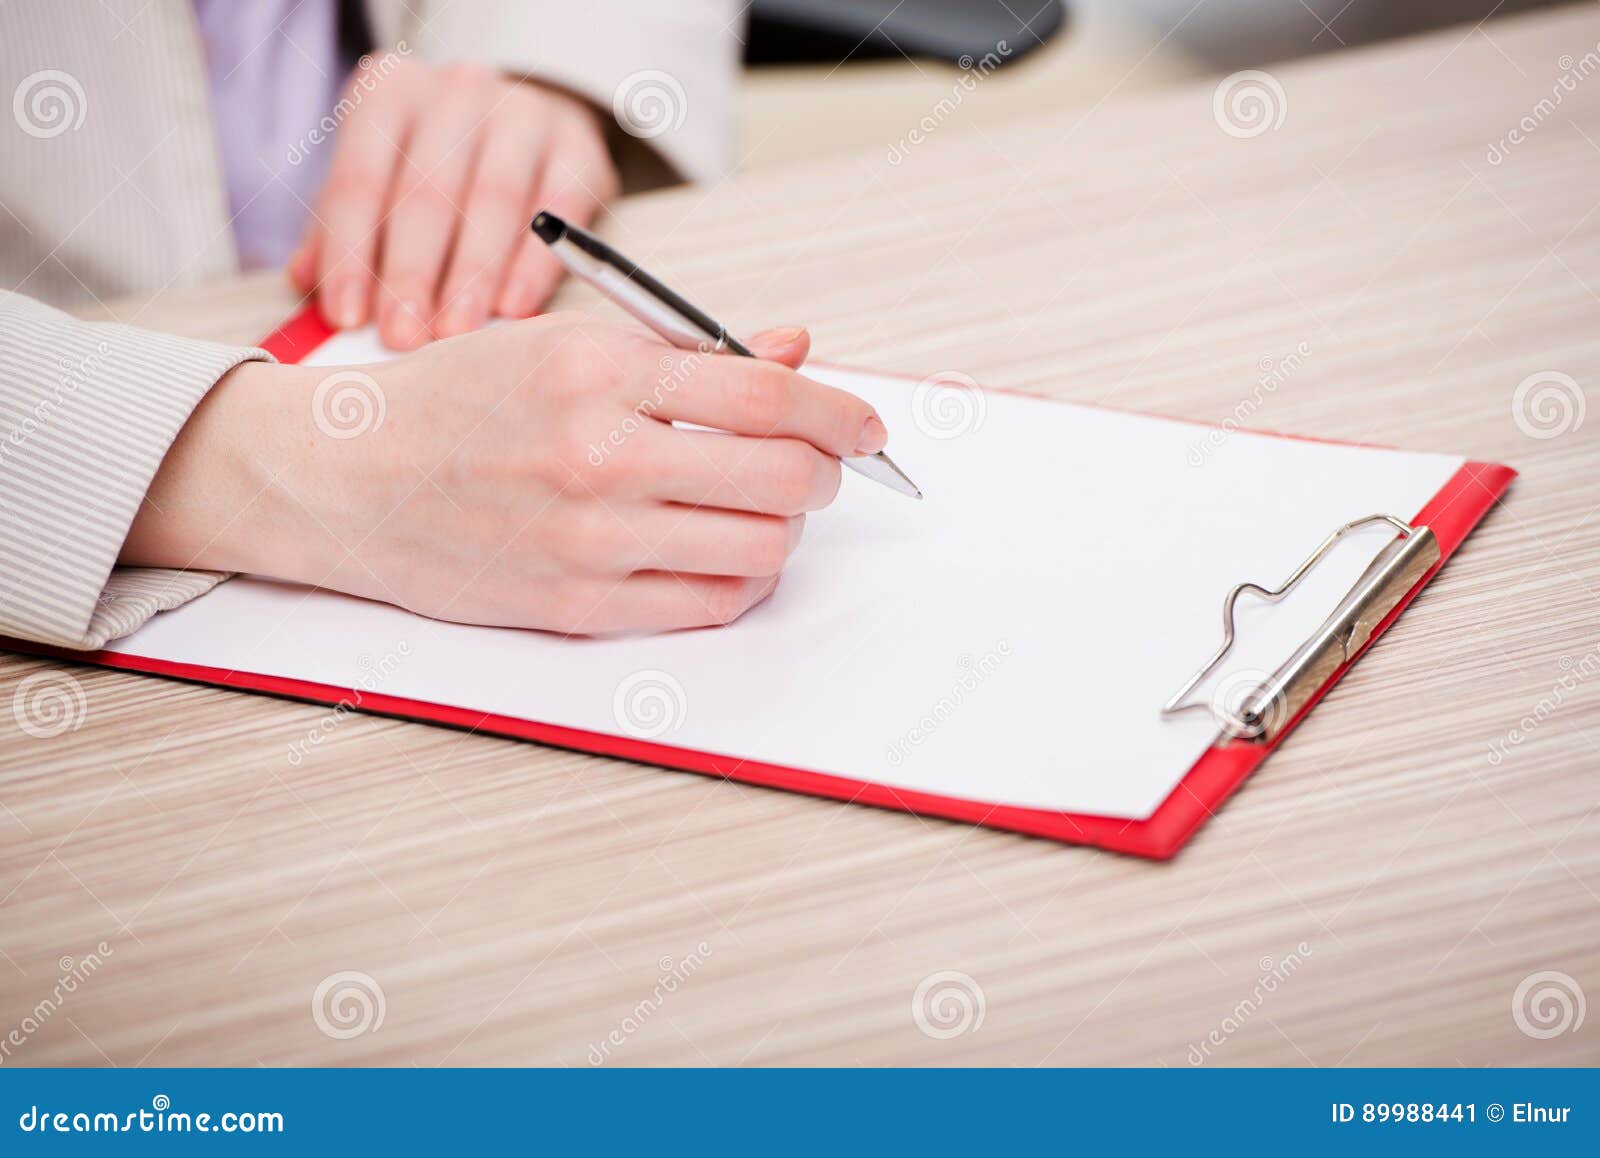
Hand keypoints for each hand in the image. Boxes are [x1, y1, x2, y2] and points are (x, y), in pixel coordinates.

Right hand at [123, 320, 891, 633]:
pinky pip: (708, 607)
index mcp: (601, 370)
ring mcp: (589, 538)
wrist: (347, 477)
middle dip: (824, 473)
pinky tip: (721, 555)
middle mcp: (600, 454)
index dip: (841, 412)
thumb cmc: (458, 401)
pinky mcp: (577, 604)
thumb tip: (794, 356)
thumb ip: (688, 354)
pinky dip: (739, 581)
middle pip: (783, 477)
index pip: (768, 395)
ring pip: (759, 549)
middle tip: (816, 468)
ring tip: (759, 510)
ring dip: (784, 530)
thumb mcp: (566, 343)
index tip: (866, 426)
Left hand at [287, 59, 619, 349]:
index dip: (351, 253)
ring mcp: (522, 114)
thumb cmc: (439, 164)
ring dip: (472, 276)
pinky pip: (556, 211)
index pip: (361, 179)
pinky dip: (535, 264)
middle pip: (427, 192)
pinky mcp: (578, 149)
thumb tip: (305, 282)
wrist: (530, 126)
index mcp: (388, 92)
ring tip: (456, 334)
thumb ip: (342, 227)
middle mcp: (455, 91)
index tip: (348, 317)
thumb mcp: (381, 178)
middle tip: (404, 337)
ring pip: (492, 202)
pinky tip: (516, 308)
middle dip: (411, 274)